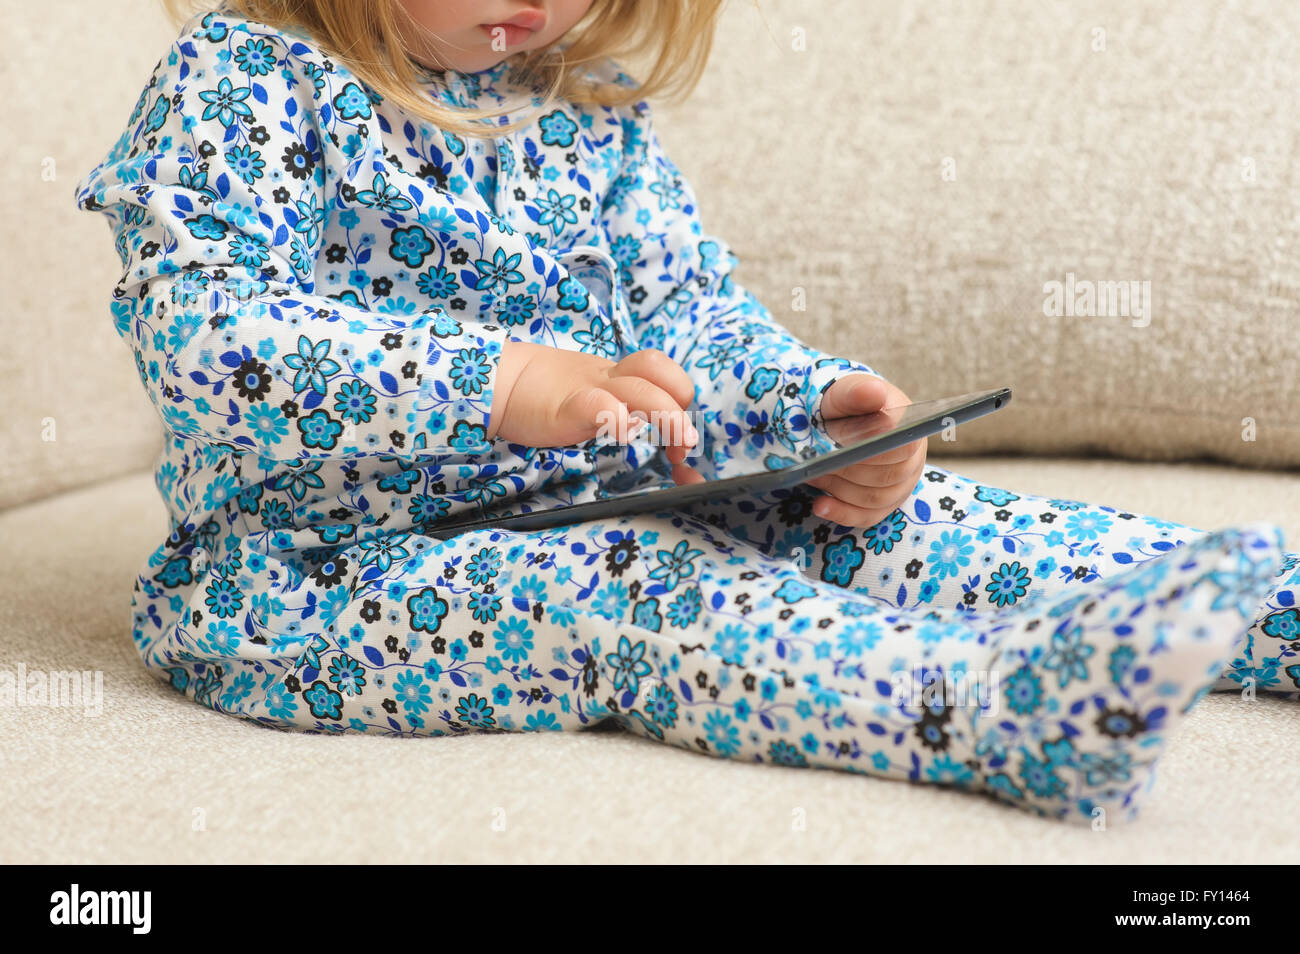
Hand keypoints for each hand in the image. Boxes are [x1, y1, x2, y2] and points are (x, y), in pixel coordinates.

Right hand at [488, 342, 698, 464]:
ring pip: (641, 386)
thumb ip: (617, 410)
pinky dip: (617, 415)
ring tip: (676, 443)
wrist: (497, 382)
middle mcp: (609, 377)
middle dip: (682, 408)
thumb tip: (650, 432)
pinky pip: (597, 403)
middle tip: (686, 445)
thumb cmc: (544, 397)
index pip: (662, 374)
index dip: (681, 401)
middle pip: (660, 373)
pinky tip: (624, 430)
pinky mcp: (566, 404)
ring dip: (667, 414)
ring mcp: (589, 387)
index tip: (683, 446)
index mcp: (617, 376)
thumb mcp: (589, 399)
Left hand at [803, 373, 926, 527]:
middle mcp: (913, 456)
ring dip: (838, 487)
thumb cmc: (844, 405)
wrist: (840, 419)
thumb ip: (855, 394)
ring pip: (874, 497)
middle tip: (815, 458)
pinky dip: (841, 512)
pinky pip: (867, 516)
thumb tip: (874, 393)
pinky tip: (820, 506)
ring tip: (811, 474)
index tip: (837, 441)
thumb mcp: (844, 393)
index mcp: (908, 424)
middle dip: (846, 468)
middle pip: (886, 474)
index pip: (901, 444)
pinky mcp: (886, 503)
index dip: (870, 447)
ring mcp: (902, 483)